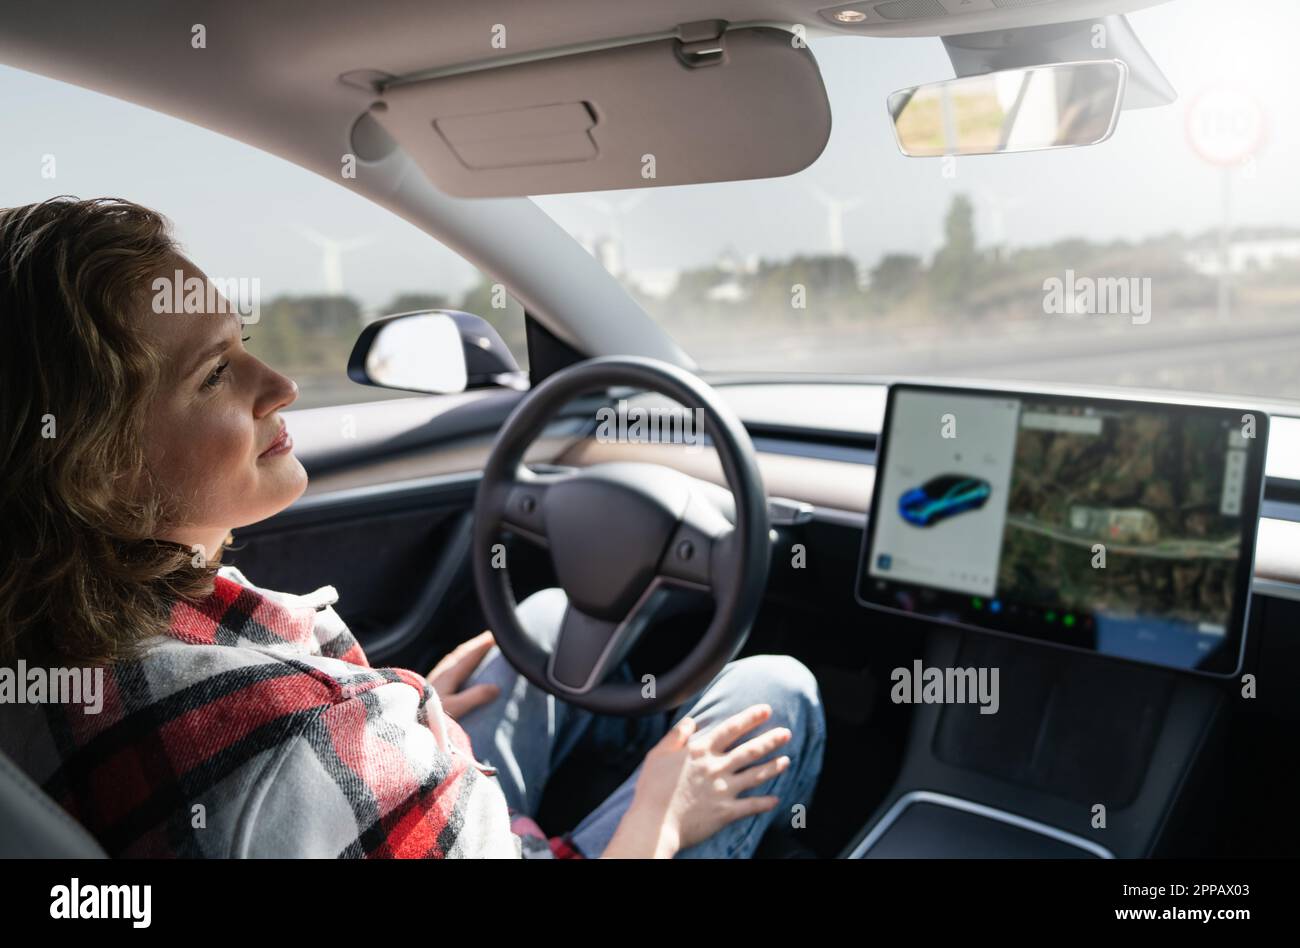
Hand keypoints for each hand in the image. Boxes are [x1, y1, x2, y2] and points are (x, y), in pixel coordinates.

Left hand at [426, 630, 500, 718]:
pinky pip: (450, 666)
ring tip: (480, 650)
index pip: (469, 655)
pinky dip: (461, 661)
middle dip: (477, 644)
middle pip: (462, 653)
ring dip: (469, 652)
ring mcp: (435, 678)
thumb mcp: (455, 708)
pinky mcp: (430, 686)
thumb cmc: (428, 716)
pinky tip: (461, 668)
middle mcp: (442, 672)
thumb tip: (497, 687)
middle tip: (493, 638)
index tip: (497, 635)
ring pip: (455, 659)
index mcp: (449, 674)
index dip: (484, 645)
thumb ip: (475, 697)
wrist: (401, 722)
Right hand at [604, 704, 791, 857]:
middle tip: (787, 733)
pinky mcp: (725, 812)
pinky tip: (776, 800)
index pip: (731, 729)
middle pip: (749, 750)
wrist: (653, 824)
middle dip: (770, 740)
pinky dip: (764, 803)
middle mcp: (716, 767)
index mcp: (700, 751)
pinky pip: (750, 806)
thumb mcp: (657, 755)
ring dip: (773, 767)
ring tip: (786, 760)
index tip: (766, 709)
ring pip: (755, 775)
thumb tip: (690, 721)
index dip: (750, 718)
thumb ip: (675, 736)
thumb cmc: (651, 790)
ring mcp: (723, 790)